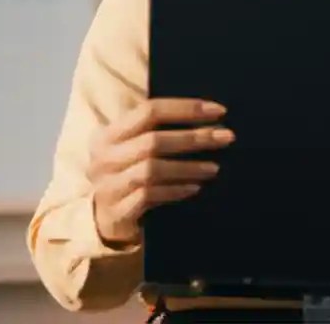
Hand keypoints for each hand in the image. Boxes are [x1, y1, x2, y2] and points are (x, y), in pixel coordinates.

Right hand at [87, 98, 234, 245]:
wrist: (104, 219)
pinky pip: (150, 196)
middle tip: (225, 137)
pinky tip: (195, 188)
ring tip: (214, 167)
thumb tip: (207, 118)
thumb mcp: (132, 149)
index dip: (186, 108)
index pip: (149, 111)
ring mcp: (108, 185)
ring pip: (152, 169)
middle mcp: (103, 157)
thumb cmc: (127, 174)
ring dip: (188, 167)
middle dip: (193, 138)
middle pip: (153, 141)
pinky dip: (175, 190)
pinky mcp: (116, 211)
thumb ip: (157, 131)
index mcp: (108, 134)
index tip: (218, 111)